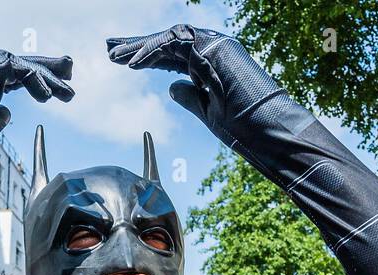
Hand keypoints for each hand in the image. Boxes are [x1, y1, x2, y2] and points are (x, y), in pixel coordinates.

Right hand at [0, 51, 73, 171]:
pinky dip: (30, 77)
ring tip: (65, 91)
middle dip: (41, 68)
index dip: (28, 80)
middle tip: (69, 71)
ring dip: (41, 73)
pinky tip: (46, 95)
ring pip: (10, 61)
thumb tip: (8, 111)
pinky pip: (7, 66)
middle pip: (7, 64)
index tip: (53, 92)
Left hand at [107, 24, 297, 144]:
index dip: (146, 57)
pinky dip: (154, 52)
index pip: (172, 56)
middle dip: (137, 46)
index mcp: (211, 64)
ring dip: (141, 47)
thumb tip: (172, 87)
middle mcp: (214, 50)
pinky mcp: (217, 48)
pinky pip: (178, 44)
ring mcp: (217, 46)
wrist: (268, 132)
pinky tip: (133, 64)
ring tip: (115, 55)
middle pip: (168, 43)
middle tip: (109, 48)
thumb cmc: (243, 128)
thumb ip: (190, 97)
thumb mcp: (207, 112)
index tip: (121, 62)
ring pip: (170, 39)